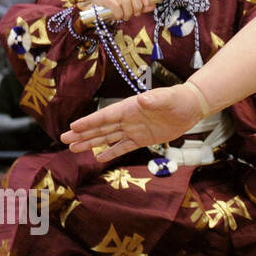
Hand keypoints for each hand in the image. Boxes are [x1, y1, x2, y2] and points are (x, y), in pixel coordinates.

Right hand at [61, 85, 204, 162]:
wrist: (190, 107)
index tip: (72, 126)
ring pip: (108, 138)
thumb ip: (154, 100)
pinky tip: (98, 157)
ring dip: (91, 142)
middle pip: (101, 127)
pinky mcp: (142, 139)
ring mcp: (134, 129)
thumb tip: (143, 100)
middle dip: (82, 133)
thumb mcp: (167, 98)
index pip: (105, 116)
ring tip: (73, 147)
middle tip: (64, 138)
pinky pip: (123, 147)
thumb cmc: (178, 99)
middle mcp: (128, 119)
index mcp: (130, 108)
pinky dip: (111, 152)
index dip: (89, 121)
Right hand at [87, 0, 154, 22]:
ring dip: (127, 12)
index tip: (147, 5)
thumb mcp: (131, 7)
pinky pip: (115, 6)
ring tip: (125, 17)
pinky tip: (118, 17)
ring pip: (125, 1)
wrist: (97, 12)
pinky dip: (119, 13)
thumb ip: (143, 6)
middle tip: (135, 15)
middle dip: (137, 7)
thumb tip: (154, 5)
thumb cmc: (117, 9)